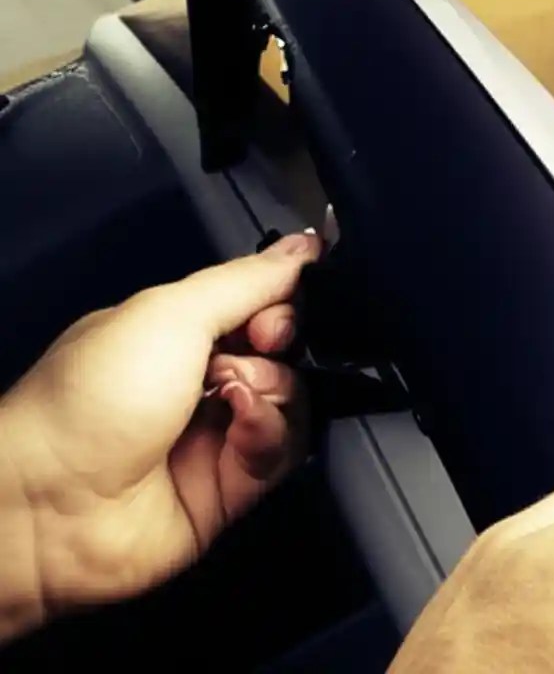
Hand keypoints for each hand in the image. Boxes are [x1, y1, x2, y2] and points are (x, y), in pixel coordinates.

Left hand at [0, 232, 320, 638]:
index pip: (260, 309)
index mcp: (174, 334)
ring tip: (235, 398)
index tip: (274, 315)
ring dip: (276, 394)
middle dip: (280, 350)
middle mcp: (197, 384)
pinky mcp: (232, 488)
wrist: (54, 501)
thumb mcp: (172, 311)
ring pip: (292, 405)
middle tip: (253, 352)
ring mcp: (215, 437)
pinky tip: (242, 433)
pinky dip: (270, 436)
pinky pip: (283, 454)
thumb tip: (304, 246)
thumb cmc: (87, 399)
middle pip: (284, 356)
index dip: (282, 307)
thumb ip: (247, 279)